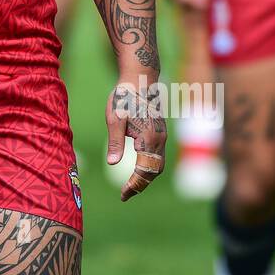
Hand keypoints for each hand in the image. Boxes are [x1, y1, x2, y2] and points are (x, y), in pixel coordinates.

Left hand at [106, 81, 166, 201]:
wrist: (140, 78)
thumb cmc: (124, 96)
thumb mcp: (114, 118)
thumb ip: (115, 141)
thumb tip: (112, 163)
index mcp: (149, 138)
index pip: (144, 171)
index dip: (134, 185)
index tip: (123, 195)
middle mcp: (159, 139)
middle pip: (154, 171)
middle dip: (141, 185)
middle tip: (125, 194)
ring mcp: (162, 136)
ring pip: (158, 165)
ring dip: (146, 177)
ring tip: (131, 186)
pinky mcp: (160, 132)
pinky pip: (158, 156)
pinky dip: (149, 167)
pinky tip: (138, 168)